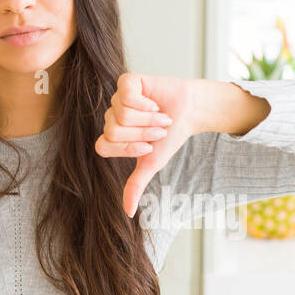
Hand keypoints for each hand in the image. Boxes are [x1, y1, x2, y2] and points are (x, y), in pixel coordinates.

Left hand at [95, 72, 209, 217]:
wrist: (190, 113)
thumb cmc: (170, 137)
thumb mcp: (152, 163)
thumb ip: (136, 185)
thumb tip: (128, 213)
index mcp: (113, 136)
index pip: (104, 146)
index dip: (127, 148)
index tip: (149, 147)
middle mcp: (112, 116)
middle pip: (113, 131)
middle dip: (142, 133)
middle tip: (159, 130)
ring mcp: (117, 98)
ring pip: (122, 115)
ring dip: (148, 120)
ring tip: (162, 117)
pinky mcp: (128, 81)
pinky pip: (126, 96)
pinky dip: (146, 104)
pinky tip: (155, 103)